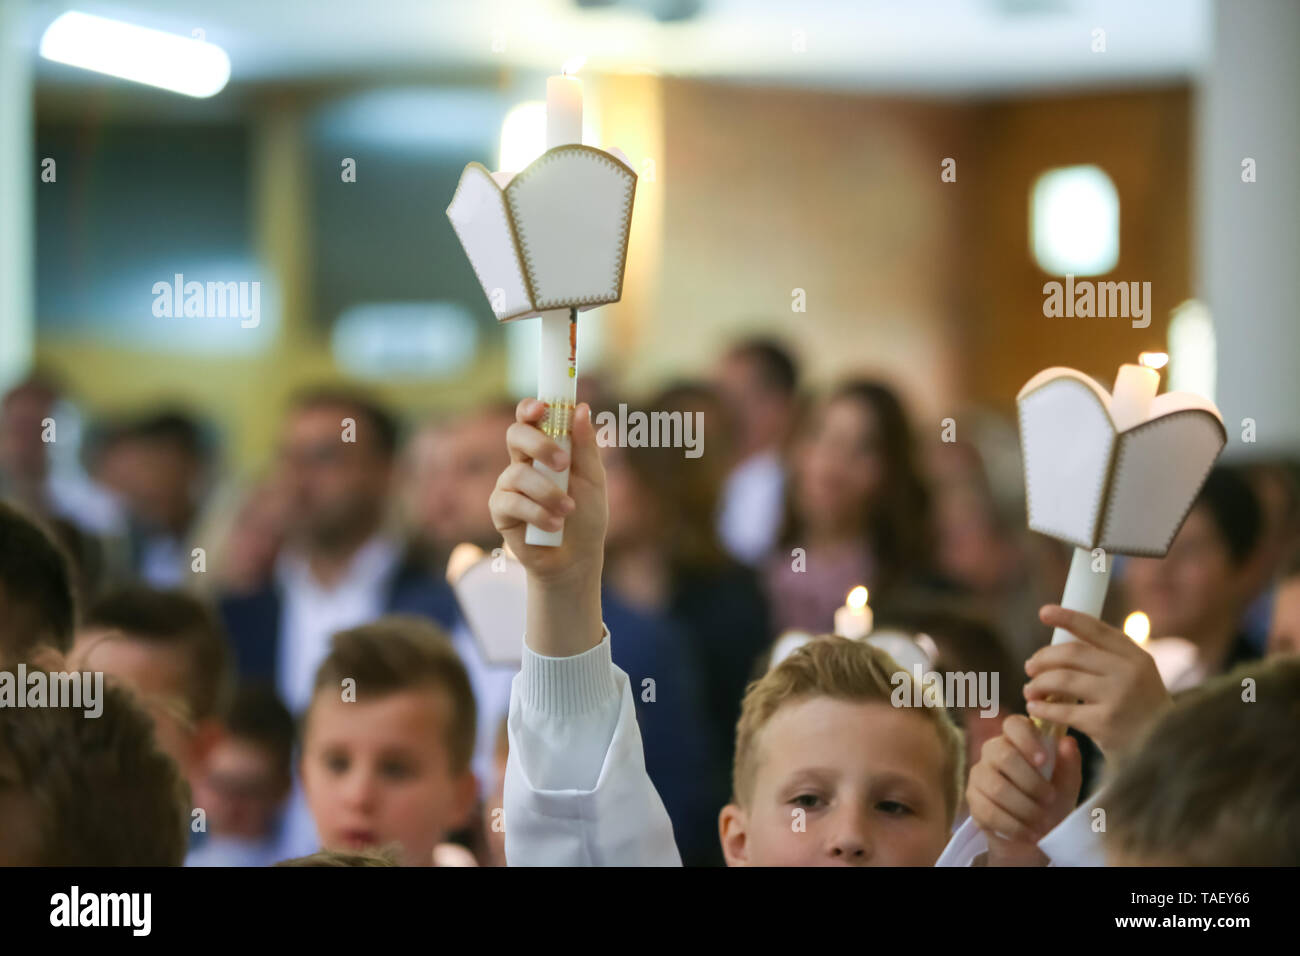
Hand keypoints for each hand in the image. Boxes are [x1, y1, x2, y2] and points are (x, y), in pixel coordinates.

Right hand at [489, 398, 606, 656]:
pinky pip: (512, 502)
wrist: (578, 557)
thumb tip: (581, 408)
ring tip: (568, 509)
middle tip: (563, 463)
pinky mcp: (501, 512)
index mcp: (544, 449)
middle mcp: (522, 463)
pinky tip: (555, 523)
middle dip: (538, 444)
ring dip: (548, 492)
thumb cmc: (587, 515)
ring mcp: (509, 487)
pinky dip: (538, 512)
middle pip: (515, 435)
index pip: (530, 419)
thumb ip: (585, 445)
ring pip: (518, 474)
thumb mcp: (594, 478)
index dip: (530, 408)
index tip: (541, 407)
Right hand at [967, 715, 1081, 865]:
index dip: (1027, 739)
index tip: (1044, 760)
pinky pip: (989, 811)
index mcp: (1016, 739)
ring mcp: (979, 774)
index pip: (1014, 724)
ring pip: (997, 787)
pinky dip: (1014, 826)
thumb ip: (1069, 763)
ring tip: (1043, 822)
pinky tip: (1029, 833)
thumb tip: (1068, 742)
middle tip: (1050, 799)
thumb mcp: (1067, 783)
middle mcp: (993, 751)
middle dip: (1031, 781)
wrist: (1036, 832)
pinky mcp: (973, 799)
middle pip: (1004, 755)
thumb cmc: (1051, 800)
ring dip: (1025, 808)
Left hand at [1023, 605, 1172, 757]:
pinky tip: (1034, 710)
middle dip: (1043, 658)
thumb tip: (1059, 646)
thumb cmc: (1142, 715)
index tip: (1044, 612)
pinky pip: (1062, 710)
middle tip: (1029, 667)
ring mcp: (1118, 697)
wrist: (1168, 755)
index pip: (1096, 629)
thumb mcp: (1137, 679)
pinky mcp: (1106, 723)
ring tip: (1029, 691)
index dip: (1067, 617)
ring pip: (1062, 679)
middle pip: (1072, 653)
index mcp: (1137, 657)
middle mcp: (1130, 672)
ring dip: (1038, 683)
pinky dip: (1042, 709)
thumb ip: (1108, 660)